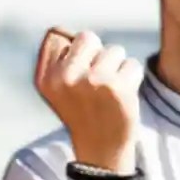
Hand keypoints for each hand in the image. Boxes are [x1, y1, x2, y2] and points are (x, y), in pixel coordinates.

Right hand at [34, 28, 144, 173]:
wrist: (101, 149)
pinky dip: (133, 78)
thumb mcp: (58, 89)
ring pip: (114, 50)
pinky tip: (124, 96)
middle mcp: (65, 77)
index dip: (76, 51)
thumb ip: (58, 60)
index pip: (58, 35)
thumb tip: (61, 29)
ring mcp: (92, 81)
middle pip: (88, 38)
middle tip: (98, 80)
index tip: (79, 71)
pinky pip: (133, 64)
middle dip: (98, 54)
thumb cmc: (84, 112)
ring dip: (118, 67)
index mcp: (46, 77)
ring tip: (111, 90)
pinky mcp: (117, 87)